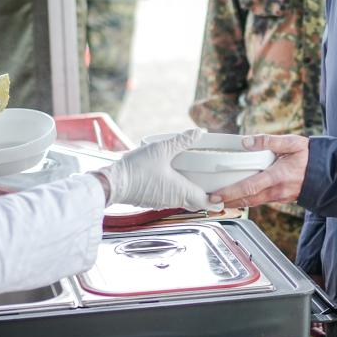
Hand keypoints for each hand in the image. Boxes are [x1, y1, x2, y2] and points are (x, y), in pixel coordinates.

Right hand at [100, 128, 215, 210]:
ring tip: (195, 181)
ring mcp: (161, 201)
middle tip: (213, 189)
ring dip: (190, 194)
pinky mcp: (151, 199)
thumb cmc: (137, 169)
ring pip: (181, 201)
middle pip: (194, 203)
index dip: (216, 200)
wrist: (113, 183)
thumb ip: (181, 141)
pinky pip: (169, 198)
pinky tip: (173, 180)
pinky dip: (176, 192)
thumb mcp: (162, 150)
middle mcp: (173, 199)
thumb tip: (199, 133)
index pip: (204, 201)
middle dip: (205, 198)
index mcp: (180, 191)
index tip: (223, 197)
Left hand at [211, 134, 309, 208]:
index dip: (230, 192)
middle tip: (210, 201)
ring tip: (220, 199)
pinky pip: (261, 201)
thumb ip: (268, 141)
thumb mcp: (292, 143)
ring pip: (254, 202)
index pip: (249, 187)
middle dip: (228, 201)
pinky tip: (239, 196)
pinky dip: (248, 200)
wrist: (329, 171)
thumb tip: (246, 141)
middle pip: (247, 199)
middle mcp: (277, 190)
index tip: (215, 195)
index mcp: (278, 176)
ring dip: (236, 202)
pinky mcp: (281, 197)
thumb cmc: (311, 156)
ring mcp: (280, 196)